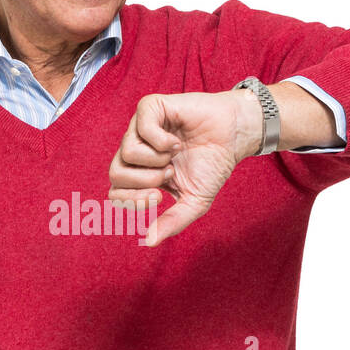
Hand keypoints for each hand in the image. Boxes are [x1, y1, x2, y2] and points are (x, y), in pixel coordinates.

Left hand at [106, 87, 262, 247]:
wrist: (234, 137)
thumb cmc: (212, 166)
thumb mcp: (194, 202)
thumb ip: (172, 222)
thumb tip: (149, 241)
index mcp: (141, 174)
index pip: (115, 192)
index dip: (132, 200)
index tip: (159, 198)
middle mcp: (136, 151)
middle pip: (115, 174)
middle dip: (145, 180)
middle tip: (169, 175)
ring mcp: (140, 128)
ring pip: (127, 153)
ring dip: (157, 160)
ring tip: (176, 155)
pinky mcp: (150, 108)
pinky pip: (141, 128)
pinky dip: (162, 141)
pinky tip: (177, 141)